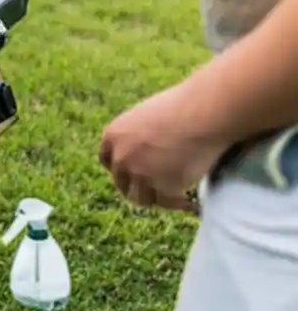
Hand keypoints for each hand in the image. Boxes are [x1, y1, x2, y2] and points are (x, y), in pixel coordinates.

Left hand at [99, 83, 230, 211]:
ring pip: (142, 198)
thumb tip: (143, 156)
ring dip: (156, 199)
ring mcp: (140, 174)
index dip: (122, 170)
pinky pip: (168, 203)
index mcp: (113, 136)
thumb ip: (137, 137)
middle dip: (139, 187)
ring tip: (174, 199)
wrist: (205, 112)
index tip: (135, 175)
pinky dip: (181, 204)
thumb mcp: (147, 117)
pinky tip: (192, 204)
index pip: (108, 161)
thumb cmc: (183, 108)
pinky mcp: (162, 188)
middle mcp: (121, 157)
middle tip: (158, 190)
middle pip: (122, 183)